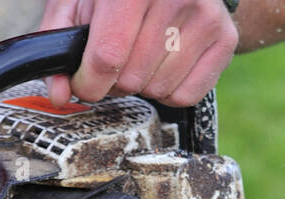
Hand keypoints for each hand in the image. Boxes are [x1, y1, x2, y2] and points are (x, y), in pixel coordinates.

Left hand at [40, 0, 238, 107]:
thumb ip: (59, 41)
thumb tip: (59, 93)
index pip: (107, 56)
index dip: (88, 82)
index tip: (85, 81)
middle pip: (131, 79)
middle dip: (116, 81)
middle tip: (118, 58)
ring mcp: (205, 16)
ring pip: (158, 89)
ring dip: (143, 84)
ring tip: (143, 55)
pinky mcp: (225, 38)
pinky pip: (186, 95)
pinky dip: (168, 90)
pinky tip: (165, 63)